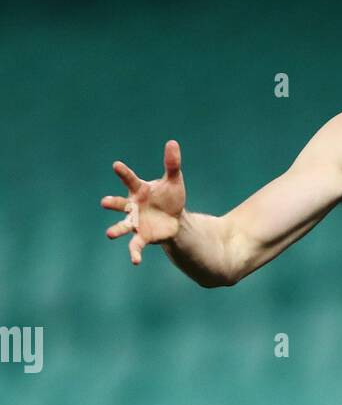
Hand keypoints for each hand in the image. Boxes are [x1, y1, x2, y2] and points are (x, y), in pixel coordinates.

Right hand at [101, 139, 186, 264]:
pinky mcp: (142, 236)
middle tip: (104, 202)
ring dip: (116, 229)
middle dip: (112, 203)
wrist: (174, 219)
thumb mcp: (174, 180)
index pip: (129, 179)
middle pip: (120, 204)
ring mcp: (135, 222)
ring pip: (123, 226)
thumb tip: (172, 142)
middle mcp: (133, 206)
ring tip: (109, 234)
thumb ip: (172, 164)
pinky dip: (134, 253)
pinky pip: (135, 245)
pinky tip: (135, 261)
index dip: (123, 173)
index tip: (116, 165)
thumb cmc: (170, 197)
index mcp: (139, 190)